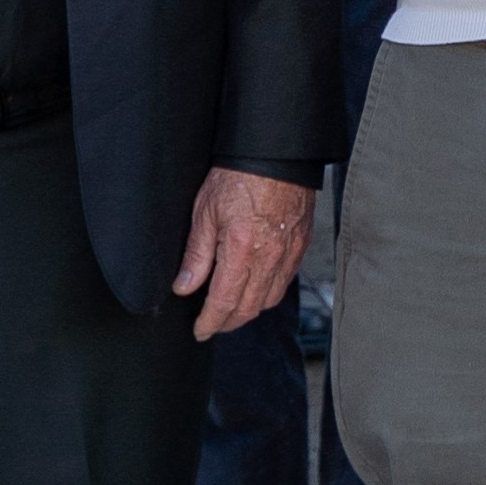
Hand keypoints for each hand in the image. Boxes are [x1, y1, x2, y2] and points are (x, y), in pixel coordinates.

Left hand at [177, 167, 318, 339]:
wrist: (276, 153)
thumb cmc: (238, 175)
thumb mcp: (205, 212)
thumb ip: (196, 255)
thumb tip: (184, 286)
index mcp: (242, 250)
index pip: (224, 302)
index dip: (210, 322)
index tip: (200, 331)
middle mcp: (270, 258)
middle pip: (249, 309)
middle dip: (228, 323)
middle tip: (212, 324)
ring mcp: (290, 253)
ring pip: (270, 300)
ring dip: (249, 311)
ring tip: (232, 309)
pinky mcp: (301, 245)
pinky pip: (285, 281)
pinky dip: (268, 292)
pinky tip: (256, 286)